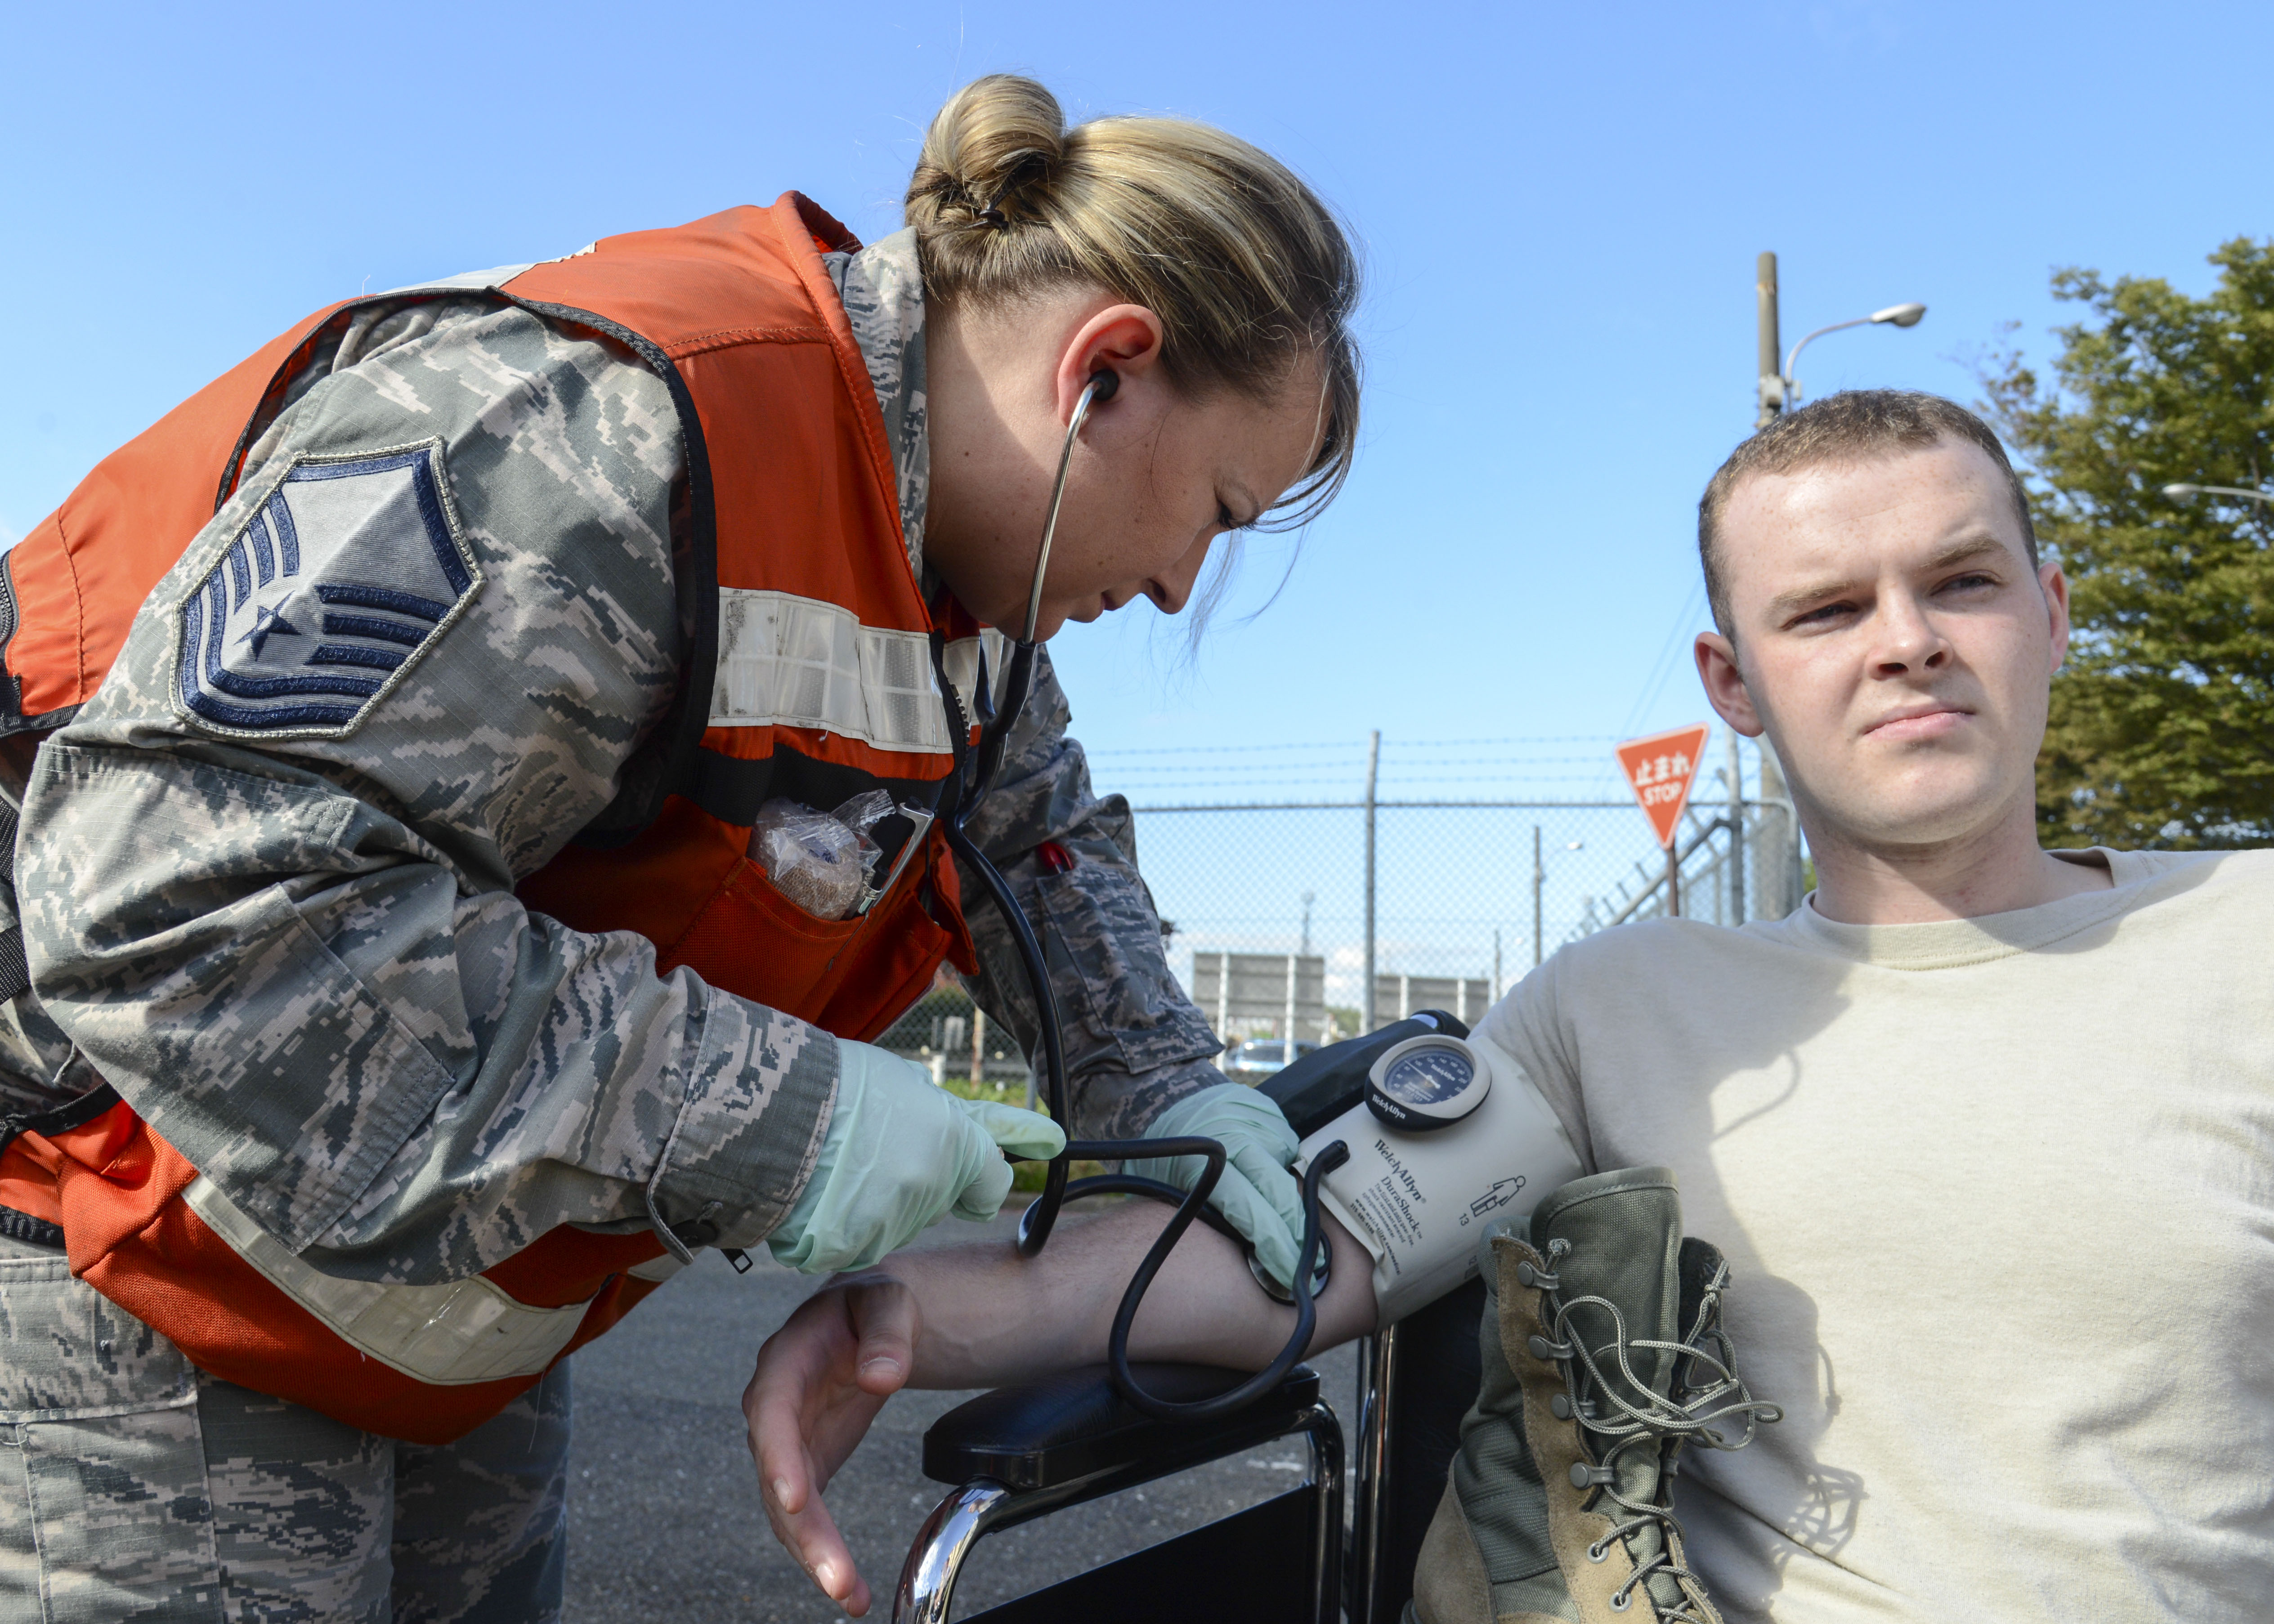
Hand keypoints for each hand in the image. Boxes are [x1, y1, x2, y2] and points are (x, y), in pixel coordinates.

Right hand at [745, 1274, 917, 1616]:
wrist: (866, 1320)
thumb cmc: (872, 1306)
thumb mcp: (887, 1301)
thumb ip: (887, 1333)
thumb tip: (883, 1376)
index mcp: (786, 1361)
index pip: (772, 1411)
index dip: (778, 1457)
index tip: (794, 1499)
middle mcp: (774, 1408)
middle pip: (776, 1477)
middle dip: (803, 1530)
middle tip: (836, 1577)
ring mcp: (786, 1442)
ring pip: (787, 1510)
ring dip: (815, 1555)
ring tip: (852, 1596)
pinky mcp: (805, 1466)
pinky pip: (806, 1517)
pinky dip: (824, 1552)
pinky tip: (850, 1588)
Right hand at [768, 1041, 1066, 1272]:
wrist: (773, 1117)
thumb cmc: (833, 1090)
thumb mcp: (903, 1084)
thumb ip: (944, 1117)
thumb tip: (970, 1139)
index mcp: (952, 1142)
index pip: (995, 1167)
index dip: (1022, 1146)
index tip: (1051, 1142)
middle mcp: (933, 1188)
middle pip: (936, 1193)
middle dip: (914, 1172)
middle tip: (872, 1140)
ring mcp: (894, 1223)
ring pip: (893, 1217)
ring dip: (874, 1195)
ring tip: (834, 1159)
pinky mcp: (852, 1250)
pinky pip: (854, 1237)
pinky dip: (839, 1219)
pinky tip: (817, 1189)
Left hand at [1126, 1083, 1306, 1289]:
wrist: (1166, 1101)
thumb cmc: (1163, 1159)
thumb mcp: (1164, 1193)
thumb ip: (1197, 1221)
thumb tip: (1240, 1267)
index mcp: (1200, 1162)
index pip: (1247, 1209)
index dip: (1273, 1245)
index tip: (1290, 1274)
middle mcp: (1231, 1135)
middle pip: (1280, 1192)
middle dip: (1298, 1231)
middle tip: (1310, 1262)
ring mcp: (1252, 1118)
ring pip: (1289, 1170)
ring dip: (1289, 1197)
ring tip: (1278, 1211)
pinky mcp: (1267, 1109)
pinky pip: (1288, 1147)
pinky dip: (1283, 1166)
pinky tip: (1266, 1172)